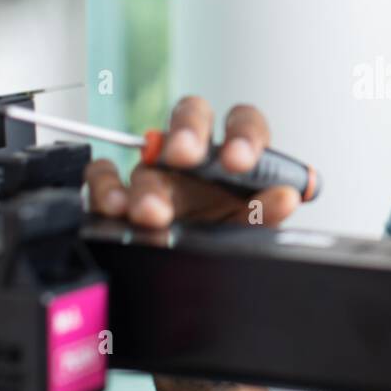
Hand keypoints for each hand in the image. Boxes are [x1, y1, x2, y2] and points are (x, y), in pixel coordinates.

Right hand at [84, 96, 300, 228]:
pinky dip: (105, 185)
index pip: (243, 122)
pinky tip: (115, 206)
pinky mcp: (121, 190)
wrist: (188, 274)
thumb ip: (267, 211)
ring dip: (148, 181)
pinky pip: (103, 175)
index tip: (240, 160)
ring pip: (147, 153)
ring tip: (151, 211)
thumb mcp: (250, 226)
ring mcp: (156, 170)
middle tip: (186, 157)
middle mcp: (194, 156)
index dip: (243, 135)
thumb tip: (287, 195)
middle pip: (190, 116)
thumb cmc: (222, 234)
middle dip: (187, 132)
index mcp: (232, 156)